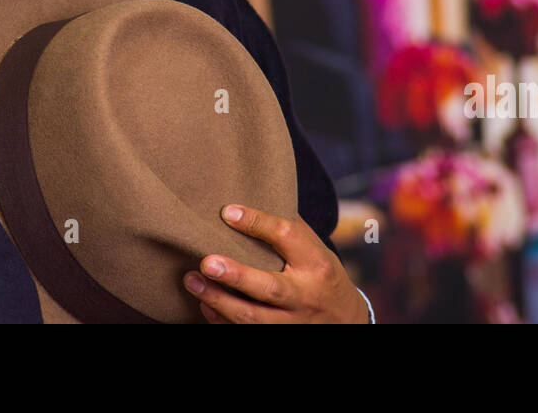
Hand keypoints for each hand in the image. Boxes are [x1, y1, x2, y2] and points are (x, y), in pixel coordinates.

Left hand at [183, 204, 368, 323]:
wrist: (345, 321)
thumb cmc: (322, 275)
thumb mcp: (315, 249)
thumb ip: (288, 229)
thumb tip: (247, 200)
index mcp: (315, 263)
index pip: (287, 237)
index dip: (257, 223)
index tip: (227, 212)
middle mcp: (305, 295)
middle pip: (270, 288)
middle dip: (236, 276)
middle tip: (207, 261)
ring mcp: (293, 323)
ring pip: (253, 317)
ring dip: (219, 300)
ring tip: (192, 280)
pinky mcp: (281, 337)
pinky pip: (247, 333)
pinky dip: (222, 321)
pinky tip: (204, 305)